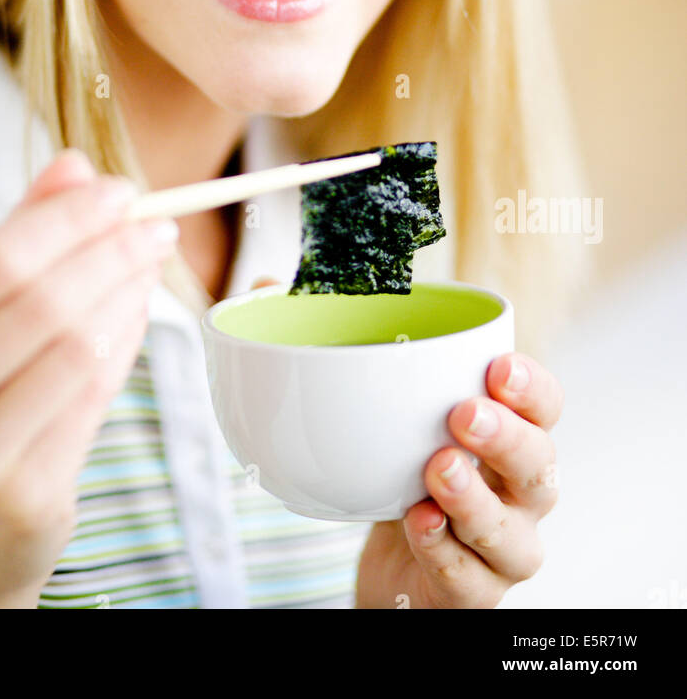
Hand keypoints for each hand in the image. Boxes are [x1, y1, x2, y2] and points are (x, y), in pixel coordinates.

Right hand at [0, 149, 176, 607]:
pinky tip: (140, 310)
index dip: (67, 219)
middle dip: (112, 251)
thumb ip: (16, 238)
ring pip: (79, 349)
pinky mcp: (25, 494)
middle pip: (44, 303)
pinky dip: (128, 342)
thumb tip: (74, 166)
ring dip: (129, 292)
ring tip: (153, 261)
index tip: (118, 191)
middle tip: (155, 223)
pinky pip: (95, 397)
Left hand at [356, 353, 561, 608]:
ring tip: (439, 468)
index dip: (532, 389)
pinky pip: (466, 579)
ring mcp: (502, 552)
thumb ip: (411, 385)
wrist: (395, 568)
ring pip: (508, 534)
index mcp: (516, 442)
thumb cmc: (412, 483)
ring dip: (473, 499)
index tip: (499, 366)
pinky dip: (440, 548)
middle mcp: (521, 498)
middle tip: (465, 415)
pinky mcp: (474, 595)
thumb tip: (380, 330)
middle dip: (506, 439)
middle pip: (539, 468)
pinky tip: (418, 521)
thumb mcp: (412, 426)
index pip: (545, 410)